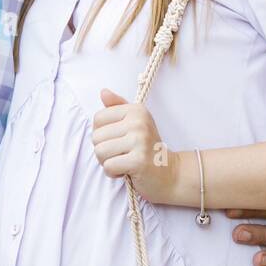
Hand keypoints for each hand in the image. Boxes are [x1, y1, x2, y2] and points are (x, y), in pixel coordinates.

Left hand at [92, 89, 175, 203]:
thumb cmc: (147, 147)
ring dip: (107, 162)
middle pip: (96, 137)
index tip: (117, 140)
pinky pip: (108, 166)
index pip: (98, 119)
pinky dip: (113, 173)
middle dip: (104, 150)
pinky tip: (126, 170)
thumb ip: (117, 107)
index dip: (102, 133)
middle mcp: (138, 122)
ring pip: (100, 152)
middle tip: (121, 154)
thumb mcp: (134, 122)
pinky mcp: (138, 160)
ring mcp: (139, 140)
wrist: (168, 172)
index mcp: (136, 110)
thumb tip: (103, 92)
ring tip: (123, 161)